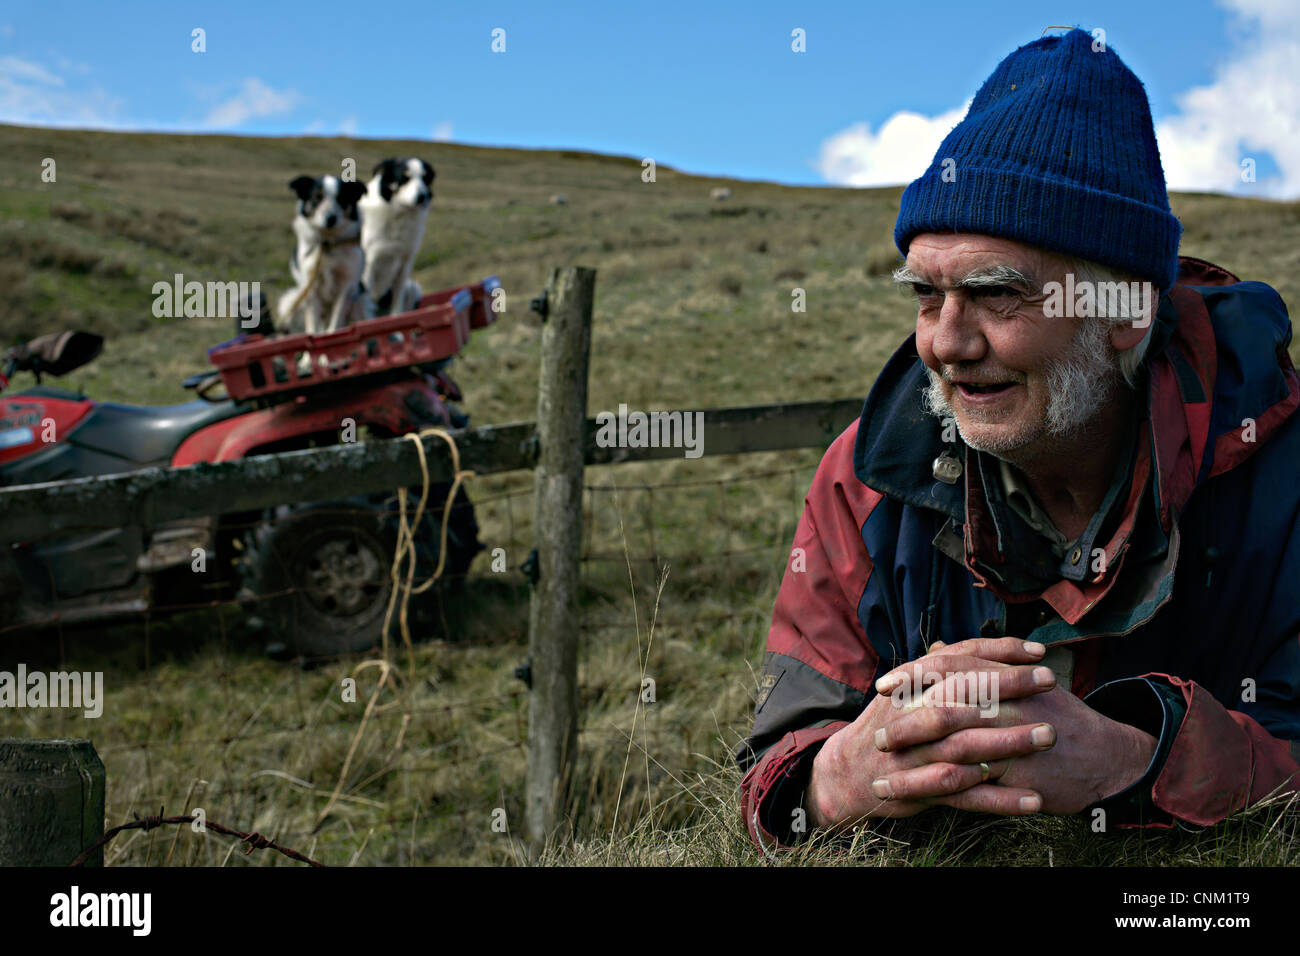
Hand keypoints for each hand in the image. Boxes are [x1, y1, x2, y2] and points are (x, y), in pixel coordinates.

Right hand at [806, 637, 1056, 826]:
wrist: (845, 773)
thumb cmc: (883, 727)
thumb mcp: (899, 693)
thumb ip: (927, 672)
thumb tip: (949, 642)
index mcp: (911, 686)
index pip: (958, 659)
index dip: (998, 652)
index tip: (1038, 652)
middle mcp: (913, 714)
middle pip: (964, 695)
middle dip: (1009, 687)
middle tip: (1052, 681)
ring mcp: (917, 754)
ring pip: (966, 745)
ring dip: (1010, 741)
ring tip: (1050, 736)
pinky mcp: (921, 790)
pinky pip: (964, 796)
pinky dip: (999, 800)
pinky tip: (1033, 801)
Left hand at [866, 642, 1158, 814]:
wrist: (1106, 756)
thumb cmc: (1056, 714)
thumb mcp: (1020, 682)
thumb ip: (974, 664)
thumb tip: (934, 647)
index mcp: (1003, 678)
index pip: (950, 667)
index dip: (913, 675)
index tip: (883, 685)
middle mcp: (1006, 704)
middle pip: (945, 707)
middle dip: (905, 722)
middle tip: (876, 735)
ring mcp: (1013, 740)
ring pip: (952, 750)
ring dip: (913, 766)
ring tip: (882, 776)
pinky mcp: (1019, 774)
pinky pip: (972, 786)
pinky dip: (940, 793)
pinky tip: (915, 801)